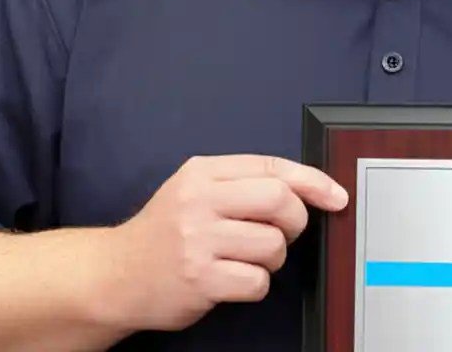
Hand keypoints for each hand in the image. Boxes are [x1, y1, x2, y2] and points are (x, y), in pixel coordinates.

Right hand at [99, 154, 347, 331]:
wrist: (115, 275)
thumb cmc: (165, 234)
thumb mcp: (194, 192)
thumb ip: (241, 184)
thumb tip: (307, 190)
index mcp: (202, 172)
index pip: (271, 167)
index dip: (313, 181)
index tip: (336, 196)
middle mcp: (199, 200)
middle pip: (280, 201)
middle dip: (295, 222)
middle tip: (280, 234)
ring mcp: (198, 240)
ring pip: (274, 245)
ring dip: (272, 259)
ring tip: (244, 259)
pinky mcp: (200, 278)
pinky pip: (258, 281)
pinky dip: (255, 285)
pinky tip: (231, 280)